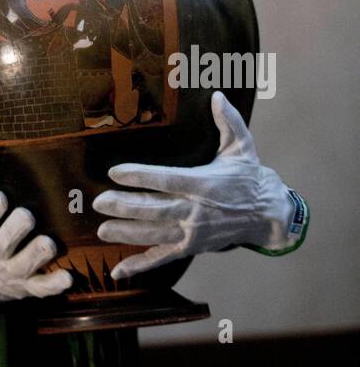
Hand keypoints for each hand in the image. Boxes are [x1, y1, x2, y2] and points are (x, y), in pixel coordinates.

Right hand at [0, 151, 71, 305]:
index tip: (1, 196)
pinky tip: (68, 276)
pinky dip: (54, 284)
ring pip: (24, 265)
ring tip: (50, 243)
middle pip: (3, 244)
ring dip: (37, 255)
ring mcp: (13, 272)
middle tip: (28, 216)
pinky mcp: (28, 286)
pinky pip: (42, 287)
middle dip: (15, 230)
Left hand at [92, 91, 294, 280]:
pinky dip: (140, 266)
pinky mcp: (191, 248)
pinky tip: (118, 270)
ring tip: (102, 229)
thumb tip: (218, 95)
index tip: (115, 172)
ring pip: (154, 235)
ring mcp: (192, 233)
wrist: (267, 214)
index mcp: (203, 184)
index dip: (140, 176)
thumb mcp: (241, 146)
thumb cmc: (248, 176)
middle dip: (124, 206)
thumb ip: (229, 121)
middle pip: (154, 210)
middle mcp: (195, 211)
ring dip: (126, 233)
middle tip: (98, 202)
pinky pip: (162, 258)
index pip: (166, 180)